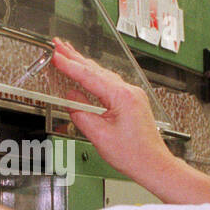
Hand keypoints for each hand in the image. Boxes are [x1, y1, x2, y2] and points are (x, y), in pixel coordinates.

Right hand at [50, 37, 173, 181]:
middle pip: (96, 70)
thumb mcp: (99, 136)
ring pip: (103, 75)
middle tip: (58, 45)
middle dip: (75, 57)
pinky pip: (110, 83)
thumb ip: (81, 114)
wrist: (153, 164)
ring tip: (68, 54)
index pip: (89, 77)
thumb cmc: (133, 154)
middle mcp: (129, 91)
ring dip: (84, 65)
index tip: (56, 55)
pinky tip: (86, 73)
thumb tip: (70, 99)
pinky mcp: (132, 100)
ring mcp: (132, 94)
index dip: (70, 65)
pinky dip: (95, 77)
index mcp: (122, 97)